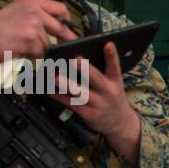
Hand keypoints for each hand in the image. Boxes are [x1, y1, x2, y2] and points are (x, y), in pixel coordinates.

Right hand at [0, 0, 76, 62]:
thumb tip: (57, 27)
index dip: (67, 21)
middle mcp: (34, 10)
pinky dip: (33, 55)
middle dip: (63, 40)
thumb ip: (35, 16)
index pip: (61, 8)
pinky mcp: (30, 39)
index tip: (68, 30)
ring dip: (40, 49)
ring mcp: (33, 24)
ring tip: (22, 46)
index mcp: (31, 1)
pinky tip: (19, 51)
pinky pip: (41, 52)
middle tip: (63, 48)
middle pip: (61, 28)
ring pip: (49, 43)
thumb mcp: (15, 13)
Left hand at [46, 41, 140, 164]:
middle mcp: (108, 92)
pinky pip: (71, 104)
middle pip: (96, 78)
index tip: (108, 44)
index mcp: (114, 81)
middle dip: (85, 69)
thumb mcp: (113, 84)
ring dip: (66, 84)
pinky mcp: (88, 114)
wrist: (119, 123)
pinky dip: (58, 96)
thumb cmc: (112, 98)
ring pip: (80, 92)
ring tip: (55, 77)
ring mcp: (98, 104)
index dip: (111, 55)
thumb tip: (80, 56)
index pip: (114, 66)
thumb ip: (102, 72)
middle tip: (76, 59)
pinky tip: (49, 90)